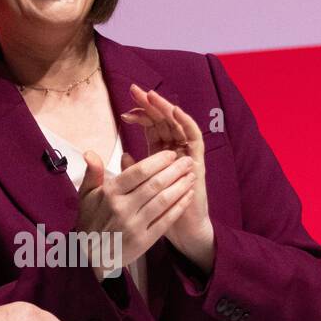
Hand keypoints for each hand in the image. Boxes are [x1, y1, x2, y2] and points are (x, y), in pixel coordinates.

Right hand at [77, 148, 195, 280]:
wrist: (91, 256)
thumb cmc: (90, 220)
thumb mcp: (86, 195)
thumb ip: (92, 173)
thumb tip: (90, 152)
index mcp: (110, 193)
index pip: (138, 172)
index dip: (158, 161)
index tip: (171, 154)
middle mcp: (122, 208)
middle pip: (154, 184)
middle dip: (174, 170)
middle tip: (187, 161)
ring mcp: (134, 225)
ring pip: (163, 201)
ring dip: (180, 186)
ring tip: (191, 176)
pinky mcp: (143, 240)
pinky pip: (165, 220)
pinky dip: (179, 207)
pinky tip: (188, 196)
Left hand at [123, 84, 214, 271]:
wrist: (179, 231)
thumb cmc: (158, 211)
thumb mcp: (139, 189)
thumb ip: (132, 171)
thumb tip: (122, 155)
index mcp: (160, 155)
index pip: (151, 128)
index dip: (140, 116)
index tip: (125, 111)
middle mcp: (175, 151)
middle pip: (163, 121)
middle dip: (150, 104)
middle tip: (134, 90)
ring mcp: (187, 154)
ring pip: (177, 124)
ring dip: (165, 107)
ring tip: (151, 95)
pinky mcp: (197, 160)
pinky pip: (194, 136)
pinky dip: (185, 121)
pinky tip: (174, 110)